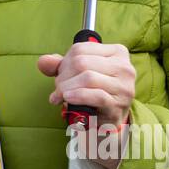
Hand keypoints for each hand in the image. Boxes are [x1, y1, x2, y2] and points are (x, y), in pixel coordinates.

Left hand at [38, 41, 135, 168]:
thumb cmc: (93, 91)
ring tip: (60, 96)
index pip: (81, 49)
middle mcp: (125, 66)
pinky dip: (78, 96)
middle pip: (82, 62)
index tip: (59, 75)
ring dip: (67, 87)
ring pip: (88, 77)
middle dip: (64, 76)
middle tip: (58, 89)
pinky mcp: (120, 104)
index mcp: (117, 52)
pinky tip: (67, 98)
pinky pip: (96, 95)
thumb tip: (43, 61)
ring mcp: (124, 86)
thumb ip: (58, 65)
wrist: (106, 119)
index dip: (64, 63)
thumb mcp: (76, 74)